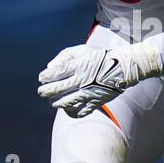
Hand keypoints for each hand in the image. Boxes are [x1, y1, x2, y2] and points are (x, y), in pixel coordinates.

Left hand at [37, 40, 159, 116]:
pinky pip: (80, 111)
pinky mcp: (96, 102)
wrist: (122, 67)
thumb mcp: (81, 50)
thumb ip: (64, 56)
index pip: (56, 73)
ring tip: (52, 102)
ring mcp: (89, 92)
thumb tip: (49, 67)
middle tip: (41, 92)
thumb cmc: (99, 57)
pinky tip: (66, 109)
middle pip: (58, 89)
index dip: (46, 77)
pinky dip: (71, 112)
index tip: (41, 78)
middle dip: (46, 91)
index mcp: (78, 65)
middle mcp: (82, 80)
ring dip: (56, 103)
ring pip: (66, 102)